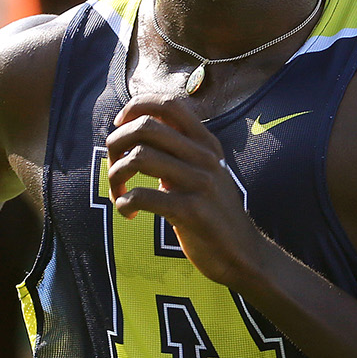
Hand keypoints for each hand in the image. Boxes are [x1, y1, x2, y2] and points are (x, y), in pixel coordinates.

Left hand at [106, 97, 272, 290]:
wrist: (243, 254)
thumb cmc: (213, 212)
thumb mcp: (203, 172)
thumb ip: (179, 151)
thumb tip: (138, 128)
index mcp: (206, 143)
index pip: (169, 103)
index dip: (137, 106)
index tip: (120, 125)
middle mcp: (205, 157)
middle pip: (146, 127)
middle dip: (116, 143)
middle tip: (114, 166)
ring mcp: (200, 183)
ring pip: (139, 157)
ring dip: (116, 175)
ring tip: (118, 193)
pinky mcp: (192, 211)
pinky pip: (143, 196)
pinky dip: (124, 202)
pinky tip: (128, 212)